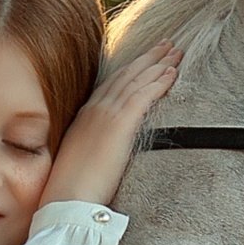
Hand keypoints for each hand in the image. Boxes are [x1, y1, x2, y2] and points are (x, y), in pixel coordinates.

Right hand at [39, 40, 181, 208]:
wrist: (66, 200)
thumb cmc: (72, 191)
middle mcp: (95, 110)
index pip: (112, 85)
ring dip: (158, 64)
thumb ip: (95, 149)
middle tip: (168, 44)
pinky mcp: (118, 125)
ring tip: (177, 52)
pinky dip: (158, 82)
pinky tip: (173, 74)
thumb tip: (105, 153)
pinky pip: (143, 96)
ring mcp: (106, 115)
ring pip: (137, 80)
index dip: (132, 69)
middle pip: (126, 76)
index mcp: (85, 117)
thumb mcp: (82, 161)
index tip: (147, 59)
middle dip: (148, 58)